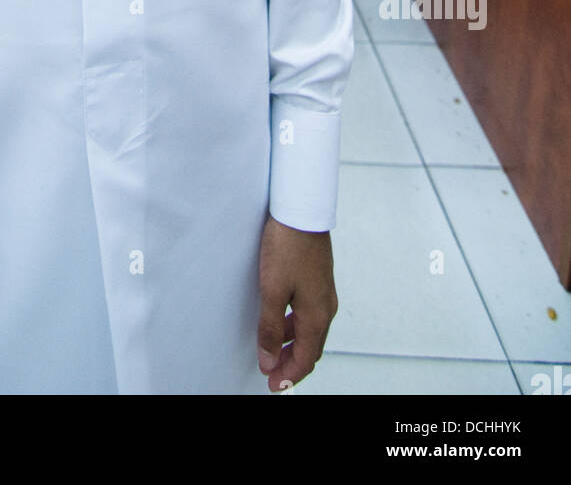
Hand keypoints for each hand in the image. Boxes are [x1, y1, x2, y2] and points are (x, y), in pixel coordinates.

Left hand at [257, 214, 337, 391]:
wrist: (303, 210)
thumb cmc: (288, 246)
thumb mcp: (272, 290)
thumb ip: (270, 328)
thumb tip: (269, 361)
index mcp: (317, 315)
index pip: (306, 359)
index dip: (288, 376)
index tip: (272, 385)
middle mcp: (326, 307)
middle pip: (311, 348)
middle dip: (292, 364)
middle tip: (272, 374)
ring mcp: (324, 293)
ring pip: (310, 331)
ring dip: (293, 345)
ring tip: (272, 350)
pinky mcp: (319, 279)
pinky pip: (310, 314)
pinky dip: (296, 327)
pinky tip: (280, 321)